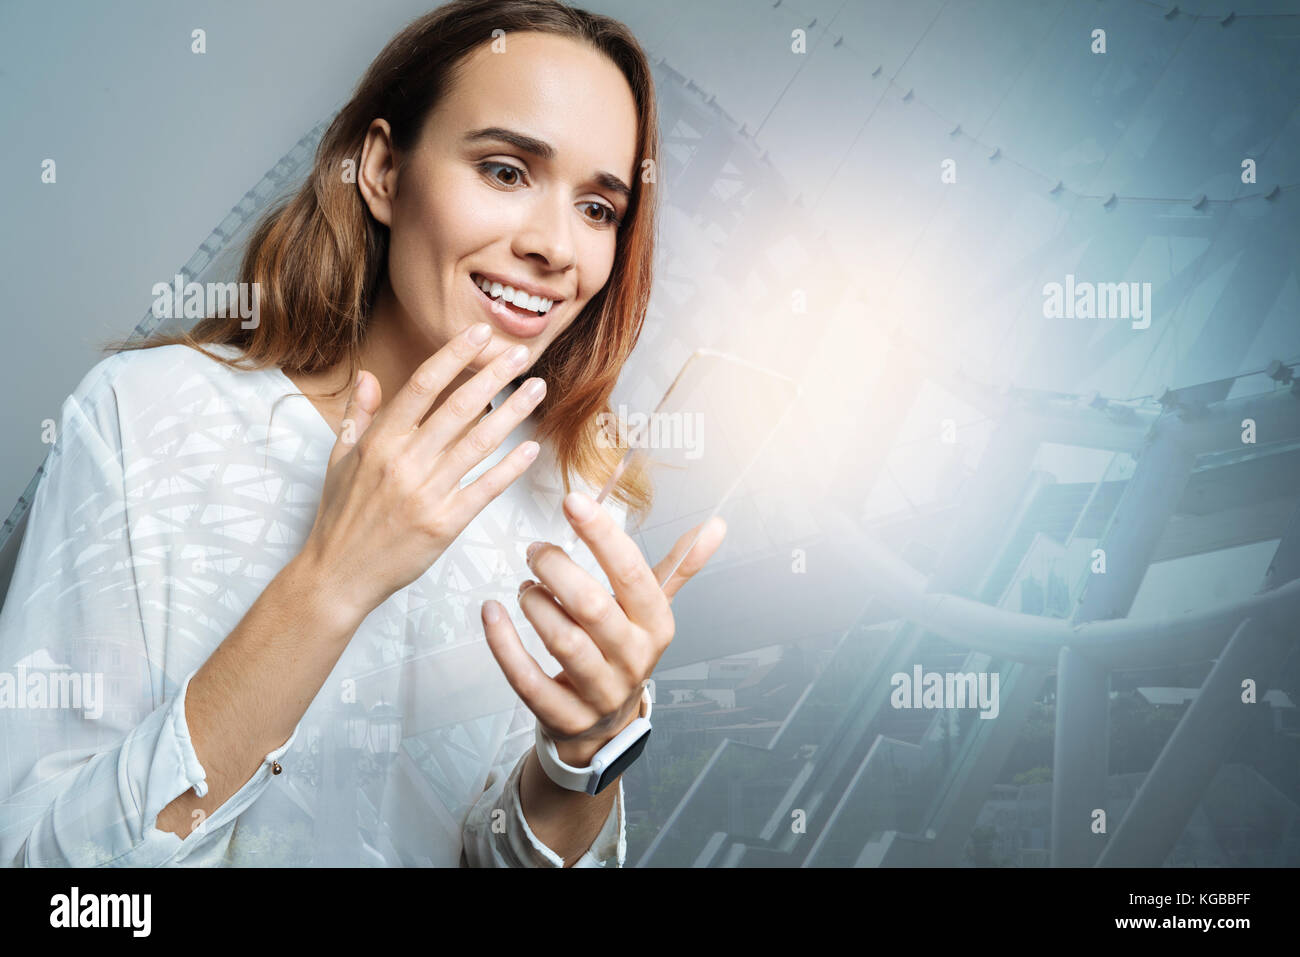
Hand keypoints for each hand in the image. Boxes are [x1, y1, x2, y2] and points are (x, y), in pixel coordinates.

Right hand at [296, 322, 545, 620]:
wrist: (338, 575)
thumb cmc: (340, 517)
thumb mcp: (339, 460)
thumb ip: (358, 416)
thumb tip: (370, 377)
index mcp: (379, 442)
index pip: (423, 385)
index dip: (454, 356)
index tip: (479, 335)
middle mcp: (404, 462)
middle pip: (458, 408)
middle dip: (493, 377)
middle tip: (520, 355)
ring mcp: (427, 493)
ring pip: (478, 443)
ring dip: (511, 413)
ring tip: (535, 390)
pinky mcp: (444, 524)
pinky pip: (485, 488)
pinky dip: (510, 468)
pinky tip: (531, 448)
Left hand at [480, 491, 726, 766]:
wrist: (607, 728)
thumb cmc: (624, 651)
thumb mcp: (653, 611)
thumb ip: (679, 567)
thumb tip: (716, 526)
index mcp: (656, 626)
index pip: (634, 574)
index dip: (602, 536)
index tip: (573, 501)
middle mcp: (632, 659)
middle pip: (593, 608)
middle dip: (557, 570)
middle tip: (535, 550)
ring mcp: (599, 692)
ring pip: (563, 644)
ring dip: (535, 605)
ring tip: (525, 586)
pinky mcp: (563, 715)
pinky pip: (528, 680)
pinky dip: (504, 644)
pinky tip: (491, 612)